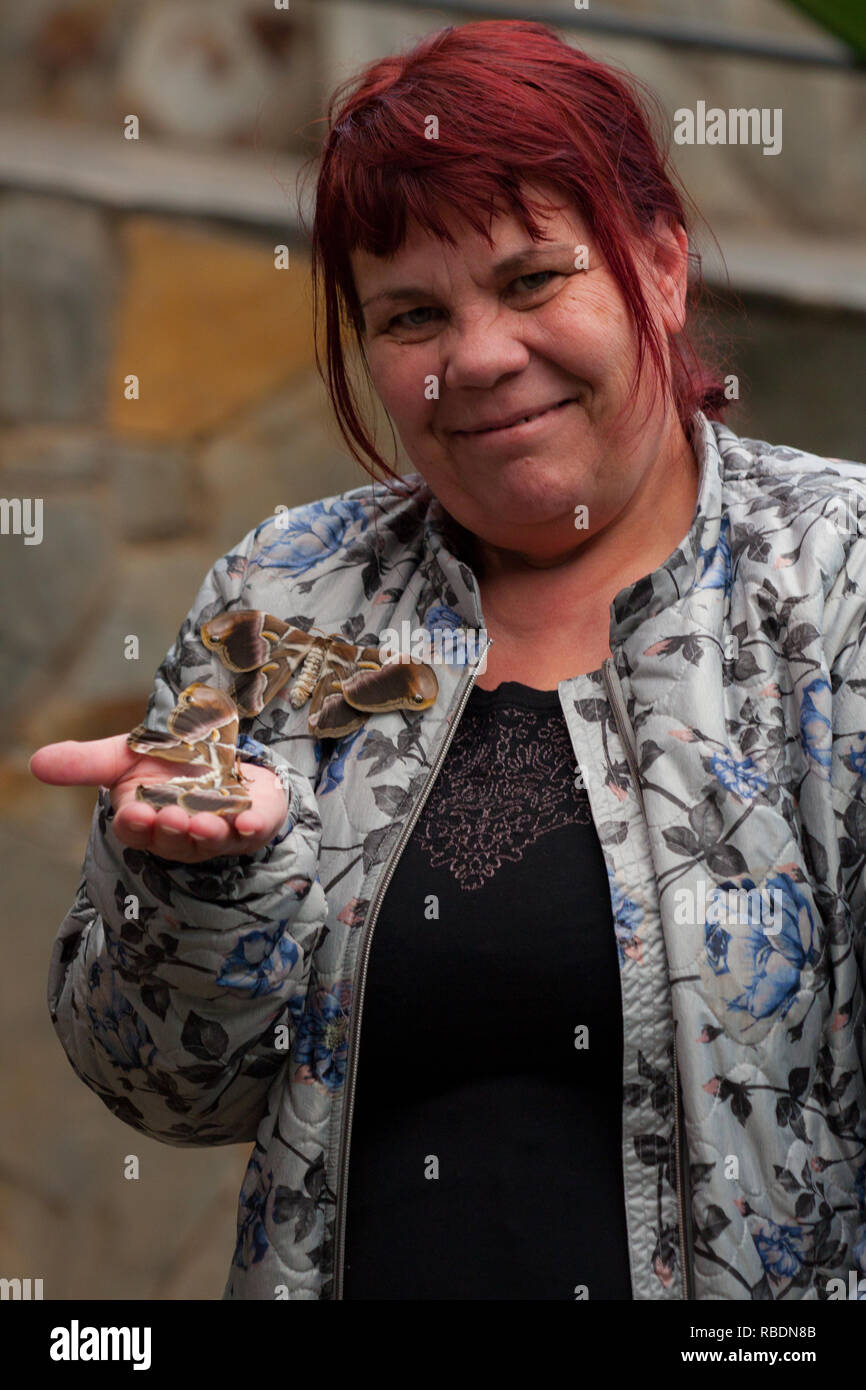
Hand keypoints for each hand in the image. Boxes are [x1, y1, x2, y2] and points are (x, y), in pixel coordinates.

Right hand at [29, 735, 287, 862]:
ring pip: (211, 842)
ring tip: (206, 825)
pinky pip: (254, 830)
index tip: (136, 814)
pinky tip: (249, 822)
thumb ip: (86, 762)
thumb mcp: (125, 755)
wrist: (220, 755)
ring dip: (208, 835)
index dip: (136, 825)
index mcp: (147, 819)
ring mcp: (220, 833)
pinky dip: (253, 827)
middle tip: (172, 817)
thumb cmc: (166, 762)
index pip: (136, 831)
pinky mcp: (254, 823)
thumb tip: (35, 763)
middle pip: (173, 841)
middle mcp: (182, 833)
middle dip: (172, 831)